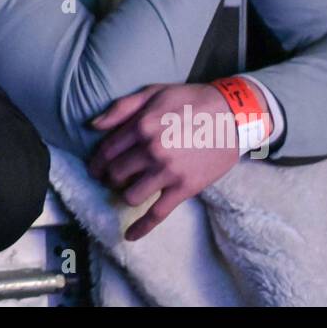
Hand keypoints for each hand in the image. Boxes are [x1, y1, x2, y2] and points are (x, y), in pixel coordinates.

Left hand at [87, 83, 241, 240]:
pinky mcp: (184, 188)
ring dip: (125, 194)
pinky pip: (157, 214)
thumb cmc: (192, 101)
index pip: (107, 151)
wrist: (233, 116)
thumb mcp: (154, 92)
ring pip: (130, 195)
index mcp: (141, 126)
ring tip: (128, 189)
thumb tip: (93, 125)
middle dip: (110, 178)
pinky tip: (130, 235)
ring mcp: (167, 172)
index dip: (97, 162)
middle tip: (112, 179)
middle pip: (116, 174)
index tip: (96, 169)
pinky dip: (141, 227)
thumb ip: (121, 108)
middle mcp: (151, 150)